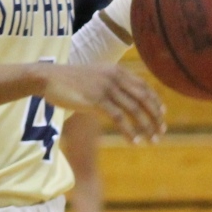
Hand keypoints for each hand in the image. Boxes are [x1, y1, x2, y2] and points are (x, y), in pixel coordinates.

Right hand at [38, 63, 165, 142]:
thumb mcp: (94, 76)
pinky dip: (129, 131)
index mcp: (116, 70)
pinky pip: (119, 118)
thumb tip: (121, 98)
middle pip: (143, 98)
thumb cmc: (68, 79)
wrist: (48, 78)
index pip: (143, 86)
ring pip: (134, 109)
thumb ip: (109, 84)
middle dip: (155, 116)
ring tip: (151, 140)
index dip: (155, 101)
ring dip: (146, 126)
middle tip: (162, 131)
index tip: (162, 114)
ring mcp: (106, 88)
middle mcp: (115, 77)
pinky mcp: (96, 100)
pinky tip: (134, 141)